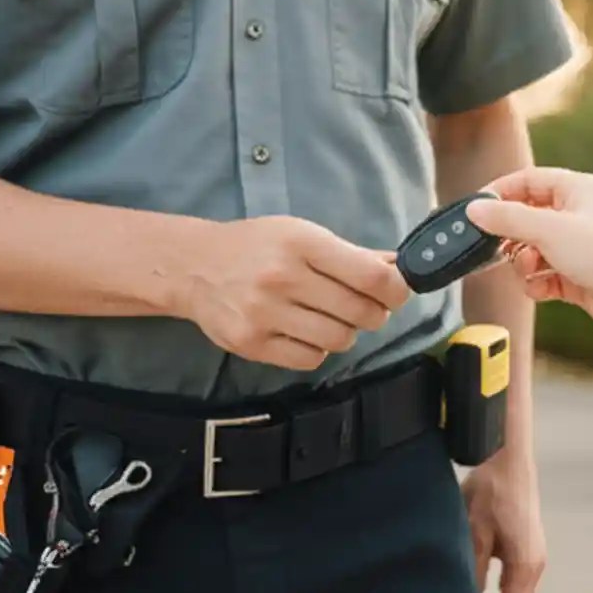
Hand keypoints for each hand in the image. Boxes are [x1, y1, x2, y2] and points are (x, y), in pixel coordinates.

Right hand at [172, 216, 409, 369]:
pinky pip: (310, 358)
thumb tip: (397, 267)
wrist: (194, 267)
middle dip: (374, 313)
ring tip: (332, 319)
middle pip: (360, 312)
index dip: (395, 289)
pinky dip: (318, 349)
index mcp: (302, 243)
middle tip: (365, 308)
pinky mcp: (252, 343)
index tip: (396, 292)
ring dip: (346, 333)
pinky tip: (307, 332)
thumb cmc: (256, 247)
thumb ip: (350, 254)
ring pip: (338, 339)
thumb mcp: (302, 234)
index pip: (370, 275)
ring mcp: (265, 313)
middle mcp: (283, 277)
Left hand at [464, 452, 545, 592]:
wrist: (508, 459)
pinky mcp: (525, 546)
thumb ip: (475, 570)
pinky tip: (476, 571)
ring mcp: (532, 555)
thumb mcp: (476, 532)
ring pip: (513, 588)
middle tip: (462, 588)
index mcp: (525, 565)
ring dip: (494, 592)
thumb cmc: (493, 490)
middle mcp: (534, 565)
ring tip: (465, 584)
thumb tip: (468, 592)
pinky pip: (512, 575)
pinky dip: (497, 579)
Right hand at [467, 167, 592, 343]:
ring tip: (530, 272)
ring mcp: (583, 248)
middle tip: (500, 249)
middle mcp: (582, 215)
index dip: (500, 193)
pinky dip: (539, 284)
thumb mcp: (549, 229)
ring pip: (535, 250)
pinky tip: (542, 290)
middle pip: (529, 217)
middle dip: (512, 236)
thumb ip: (507, 218)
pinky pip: (547, 276)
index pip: (529, 180)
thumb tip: (475, 209)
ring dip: (524, 263)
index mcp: (580, 189)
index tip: (477, 210)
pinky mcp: (583, 277)